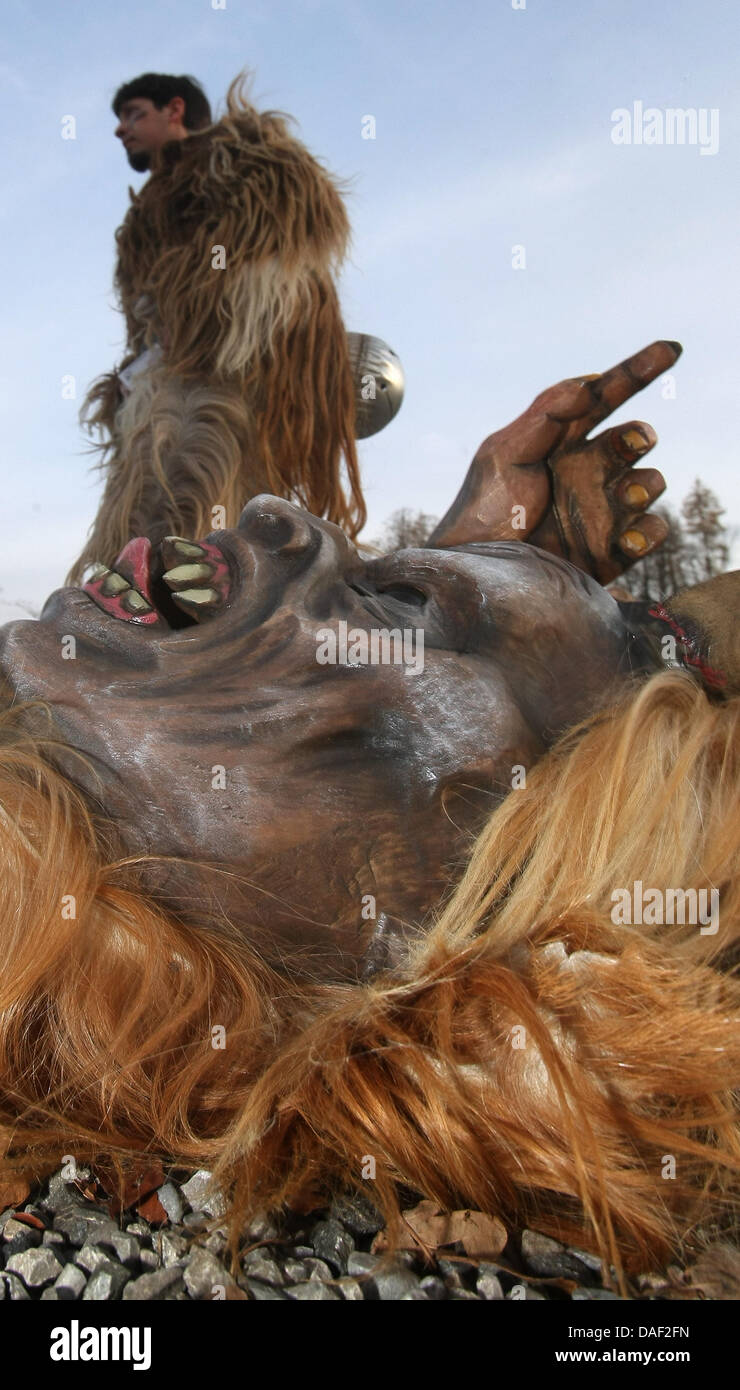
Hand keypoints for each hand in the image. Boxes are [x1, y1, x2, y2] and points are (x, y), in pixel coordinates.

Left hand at [427, 341, 678, 584]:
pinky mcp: (611, 549)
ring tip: (626, 496)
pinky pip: (650, 533)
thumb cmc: (483, 510)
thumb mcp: (502, 453)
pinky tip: (626, 538)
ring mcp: (602, 509)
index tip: (670, 349)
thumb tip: (589, 385)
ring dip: (644, 485)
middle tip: (631, 443)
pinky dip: (647, 532)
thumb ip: (544, 415)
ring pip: (649, 483)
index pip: (605, 398)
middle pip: (632, 441)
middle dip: (637, 438)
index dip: (637, 371)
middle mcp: (588, 471)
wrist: (477, 572)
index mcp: (563, 440)